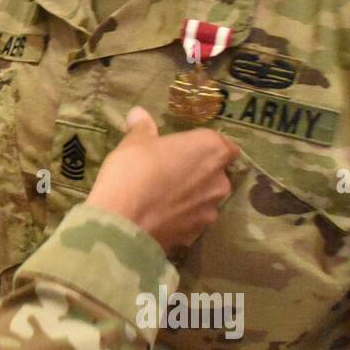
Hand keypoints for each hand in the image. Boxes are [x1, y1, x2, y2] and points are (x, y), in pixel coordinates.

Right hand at [87, 106, 239, 252]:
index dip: (206, 148)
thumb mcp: (133, 143)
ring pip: (206, 199)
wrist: (124, 223)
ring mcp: (211, 211)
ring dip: (192, 197)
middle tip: (172, 173)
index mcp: (210, 149)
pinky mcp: (197, 235)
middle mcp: (220, 180)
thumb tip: (139, 114)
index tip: (186, 150)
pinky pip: (192, 220)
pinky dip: (181, 218)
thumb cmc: (133, 172)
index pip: (225, 145)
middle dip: (200, 173)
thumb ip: (142, 128)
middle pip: (217, 174)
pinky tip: (159, 217)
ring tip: (164, 198)